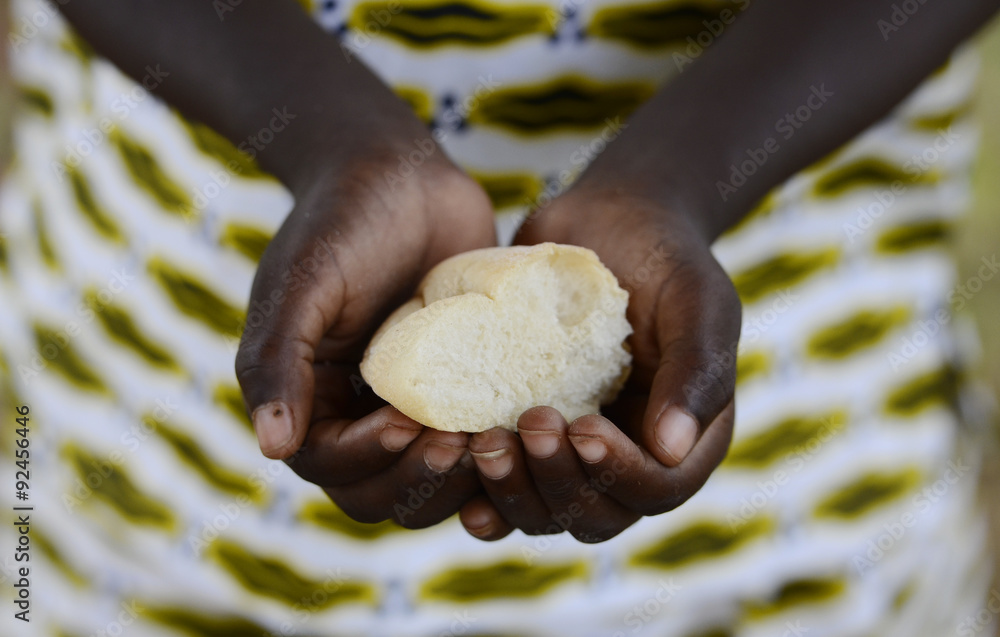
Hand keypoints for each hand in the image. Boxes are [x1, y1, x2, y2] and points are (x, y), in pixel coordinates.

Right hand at [236, 128, 496, 528]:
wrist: (404, 173)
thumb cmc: (343, 220)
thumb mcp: (302, 285)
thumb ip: (277, 362)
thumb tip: (271, 447)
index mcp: (310, 398)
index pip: (329, 466)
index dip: (366, 459)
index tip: (406, 424)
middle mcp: (358, 413)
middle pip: (383, 492)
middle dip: (419, 479)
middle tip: (461, 441)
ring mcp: (414, 405)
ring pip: (434, 481)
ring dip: (463, 478)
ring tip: (497, 439)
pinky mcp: (463, 389)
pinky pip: (478, 441)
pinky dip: (499, 448)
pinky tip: (526, 423)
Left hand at [458, 181, 740, 541]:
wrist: (610, 220)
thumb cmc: (666, 257)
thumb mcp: (700, 302)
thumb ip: (698, 370)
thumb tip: (673, 449)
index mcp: (683, 439)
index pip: (656, 489)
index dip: (618, 473)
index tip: (584, 425)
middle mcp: (627, 456)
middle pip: (595, 515)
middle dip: (558, 483)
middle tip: (527, 425)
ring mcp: (572, 449)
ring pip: (543, 509)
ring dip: (511, 491)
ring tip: (484, 444)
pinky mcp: (524, 431)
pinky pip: (501, 481)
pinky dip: (475, 484)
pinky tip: (449, 461)